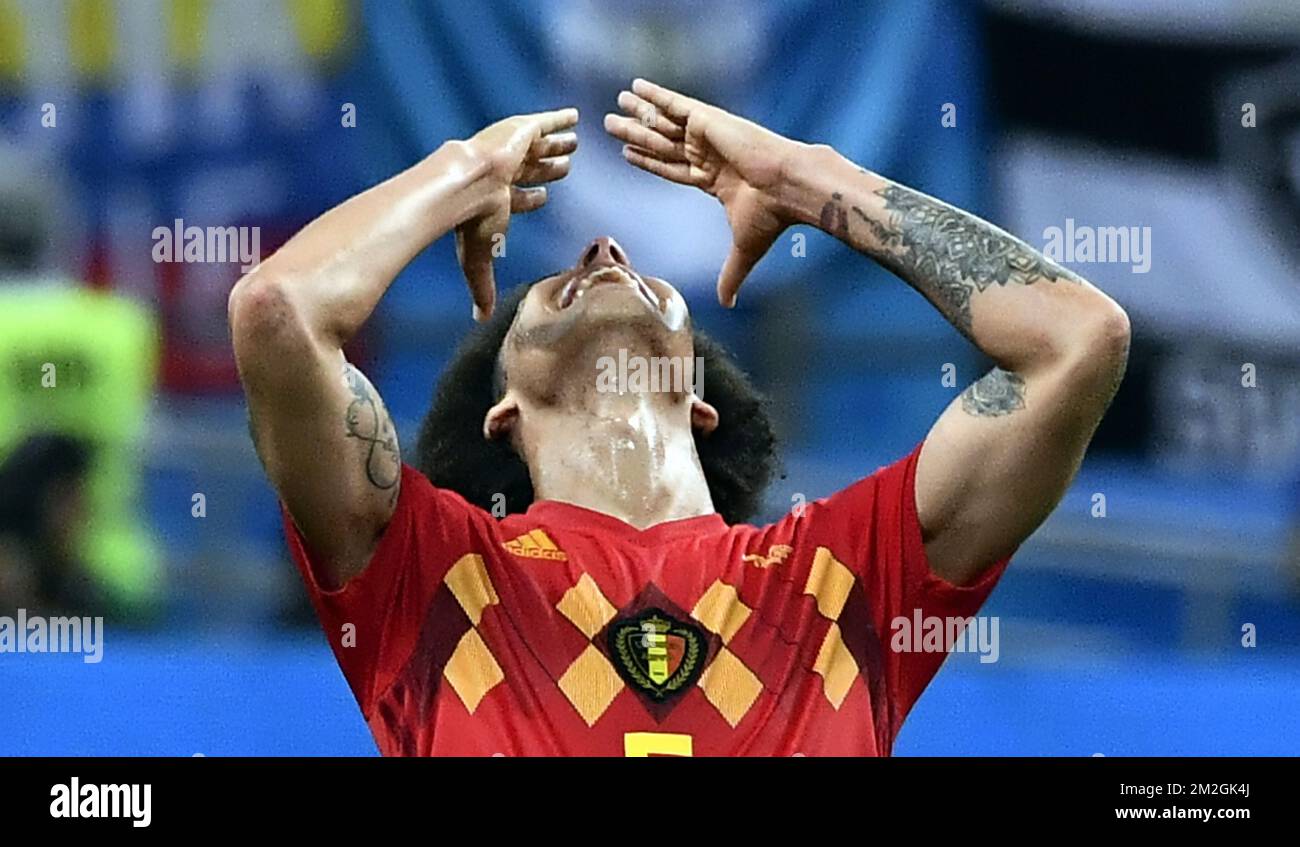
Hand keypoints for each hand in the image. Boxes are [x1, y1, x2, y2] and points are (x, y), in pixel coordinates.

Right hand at [457, 108, 578, 319]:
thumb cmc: (471, 219)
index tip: (545, 198)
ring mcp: (513, 151)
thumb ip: (483, 286)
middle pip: (533, 171)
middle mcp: (505, 174)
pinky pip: (545, 122)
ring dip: (557, 147)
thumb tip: (479, 321)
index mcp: (497, 200)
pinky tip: (574, 116)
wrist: (467, 182)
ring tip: (575, 142)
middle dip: (549, 170)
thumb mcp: (479, 257)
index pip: (520, 199)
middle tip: (567, 167)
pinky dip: (559, 119)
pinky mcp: (520, 130)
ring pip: (541, 149)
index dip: (533, 200)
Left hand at [603, 79, 802, 305]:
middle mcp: (708, 154)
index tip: (627, 155)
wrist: (788, 187)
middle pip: (661, 144)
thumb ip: (730, 274)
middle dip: (636, 135)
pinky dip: (655, 95)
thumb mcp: (743, 250)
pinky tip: (635, 88)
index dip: (649, 162)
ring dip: (639, 115)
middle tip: (610, 125)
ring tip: (616, 105)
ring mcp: (708, 136)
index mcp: (714, 180)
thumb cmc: (771, 216)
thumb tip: (727, 304)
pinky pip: (675, 105)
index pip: (672, 169)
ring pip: (664, 124)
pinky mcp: (708, 120)